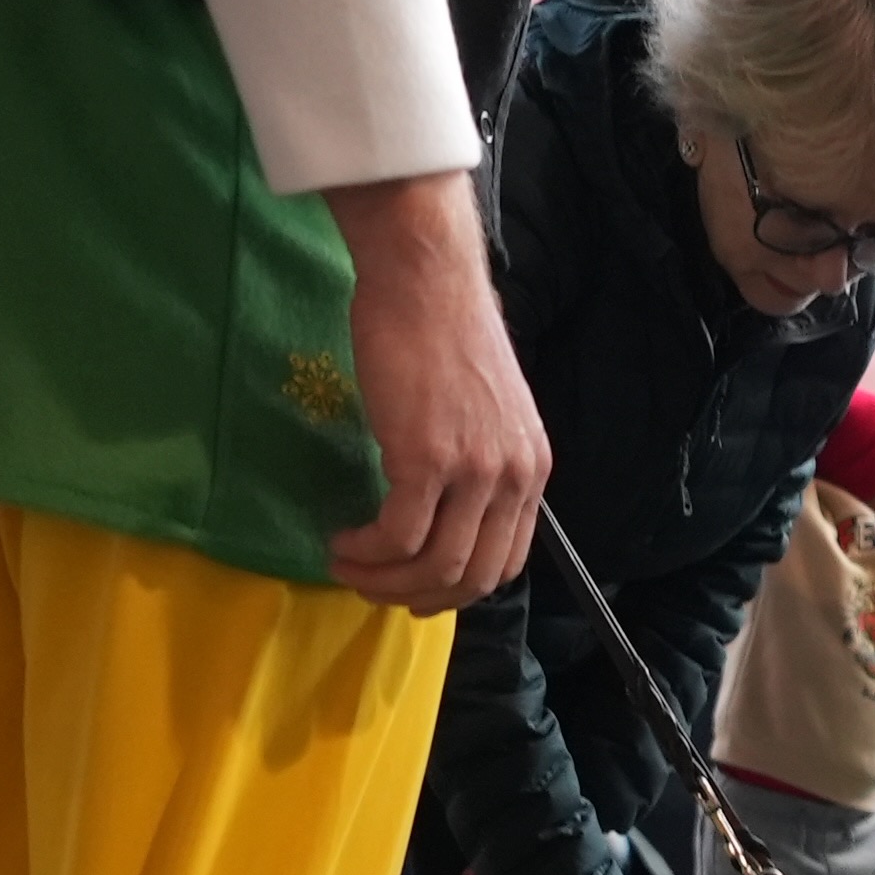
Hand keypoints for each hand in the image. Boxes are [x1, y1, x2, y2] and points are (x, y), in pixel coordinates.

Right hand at [323, 171, 547, 612]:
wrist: (426, 278)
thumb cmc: (442, 330)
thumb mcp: (485, 410)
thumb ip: (479, 460)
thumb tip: (448, 507)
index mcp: (531, 468)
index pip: (507, 562)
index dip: (458, 588)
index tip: (415, 587)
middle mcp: (513, 477)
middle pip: (473, 577)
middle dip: (418, 596)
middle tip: (373, 587)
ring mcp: (474, 471)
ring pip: (434, 565)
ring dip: (382, 578)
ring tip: (346, 563)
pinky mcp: (427, 459)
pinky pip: (398, 535)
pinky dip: (367, 550)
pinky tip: (343, 539)